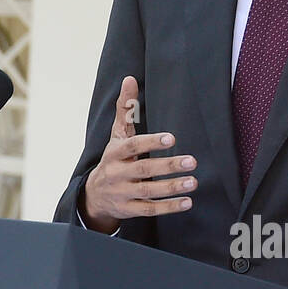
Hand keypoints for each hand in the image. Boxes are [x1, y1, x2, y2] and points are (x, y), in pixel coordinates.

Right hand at [82, 75, 196, 232]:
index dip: (151, 143)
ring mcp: (122, 193)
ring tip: (193, 182)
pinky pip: (150, 209)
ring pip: (148, 191)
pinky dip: (169, 207)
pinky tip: (187, 202)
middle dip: (168, 166)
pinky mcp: (129, 209)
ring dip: (172, 188)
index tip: (171, 138)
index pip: (132, 146)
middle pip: (143, 170)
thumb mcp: (116, 135)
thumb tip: (129, 78)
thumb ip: (125, 109)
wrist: (94, 194)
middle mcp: (116, 173)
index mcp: (114, 153)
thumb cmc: (113, 159)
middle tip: (192, 161)